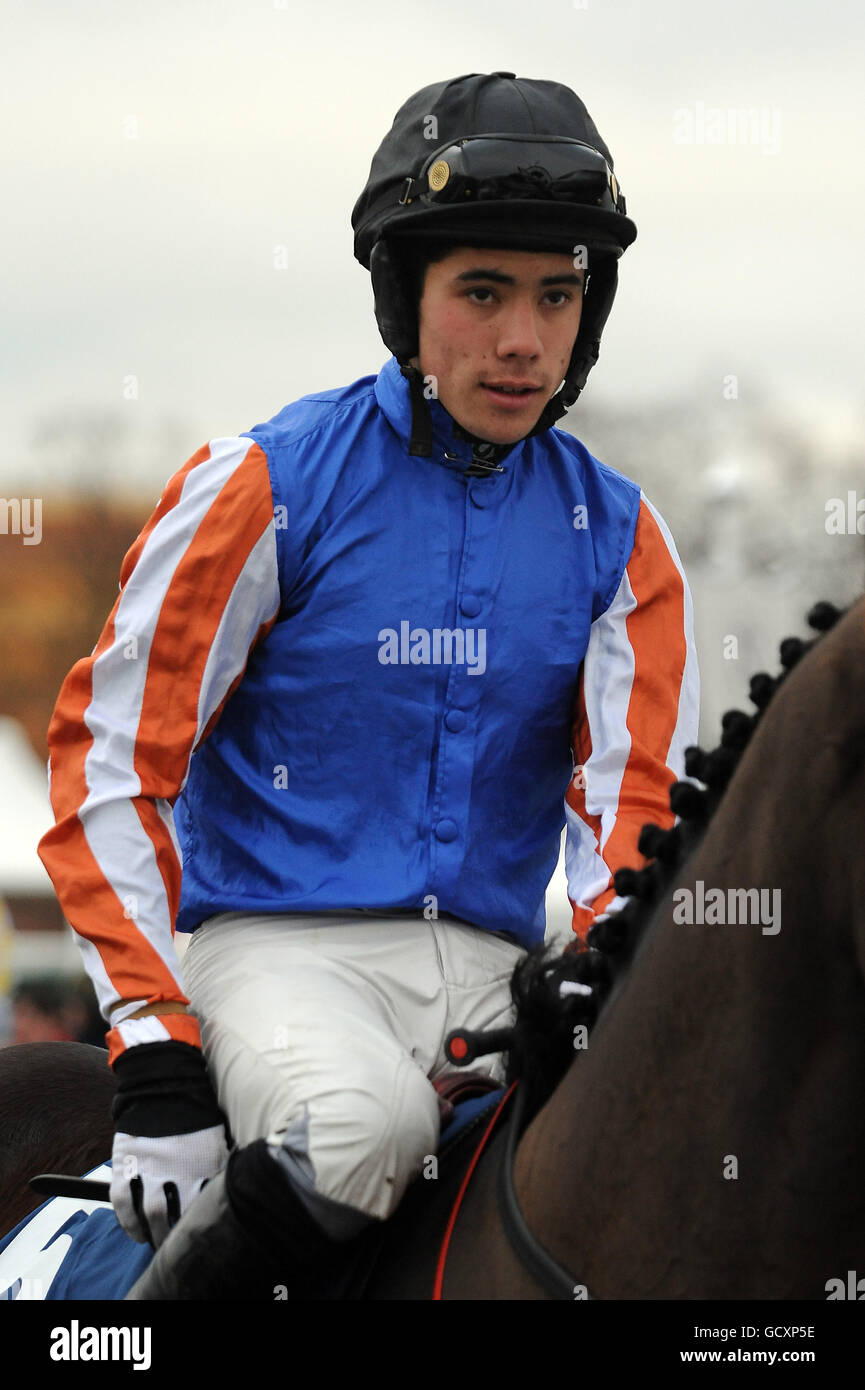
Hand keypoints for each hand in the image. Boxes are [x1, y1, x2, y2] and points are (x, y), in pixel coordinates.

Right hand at [111, 1124, 228, 1247]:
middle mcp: (173, 1171)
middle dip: (172, 1238)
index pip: (201, 1208)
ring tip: (154, 1244)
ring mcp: (147, 1168)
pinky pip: (122, 1201)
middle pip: (173, 1217)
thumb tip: (235, 1187)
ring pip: (149, 1213)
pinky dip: (126, 1221)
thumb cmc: (197, 1116)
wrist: (165, 1088)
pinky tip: (135, 1232)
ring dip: (151, 1234)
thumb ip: (222, 1167)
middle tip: (174, 1249)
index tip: (200, 1238)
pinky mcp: (125, 1164)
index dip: (199, 1227)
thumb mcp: (217, 1141)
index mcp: (201, 1166)